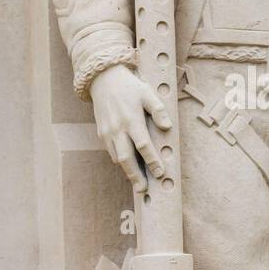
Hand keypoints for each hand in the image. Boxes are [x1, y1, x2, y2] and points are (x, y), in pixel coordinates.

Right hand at [90, 64, 171, 191]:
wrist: (103, 80)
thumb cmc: (129, 87)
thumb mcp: (147, 93)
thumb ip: (158, 110)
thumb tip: (167, 128)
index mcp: (131, 119)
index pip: (143, 145)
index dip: (152, 161)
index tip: (160, 172)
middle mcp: (118, 129)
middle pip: (126, 158)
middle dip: (135, 176)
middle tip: (144, 189)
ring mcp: (108, 132)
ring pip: (117, 158)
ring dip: (127, 171)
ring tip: (138, 183)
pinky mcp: (102, 133)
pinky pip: (111, 152)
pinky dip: (120, 161)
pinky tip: (129, 166)